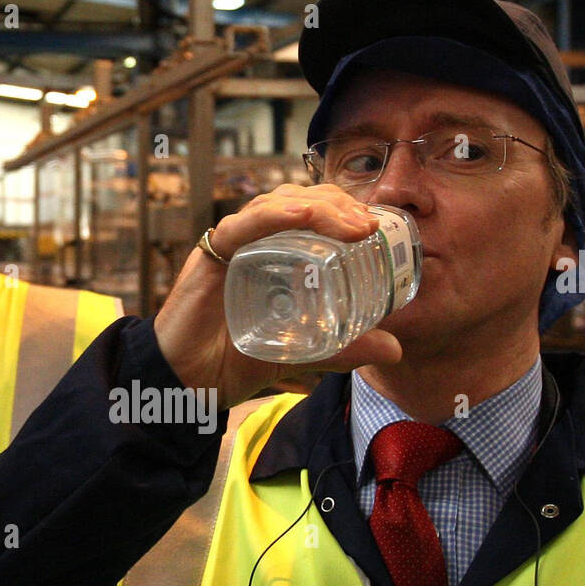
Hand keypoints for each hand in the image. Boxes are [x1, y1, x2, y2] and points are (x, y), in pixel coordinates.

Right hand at [154, 184, 402, 409]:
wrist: (189, 385)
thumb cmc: (236, 362)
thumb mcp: (303, 353)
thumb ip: (343, 349)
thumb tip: (395, 350)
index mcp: (276, 254)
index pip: (314, 213)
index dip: (346, 210)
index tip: (377, 225)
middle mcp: (255, 241)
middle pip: (300, 200)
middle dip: (339, 204)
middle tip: (370, 225)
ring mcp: (233, 245)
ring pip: (276, 204)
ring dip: (317, 206)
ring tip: (351, 223)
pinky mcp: (210, 254)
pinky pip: (242, 225)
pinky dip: (272, 215)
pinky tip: (300, 214)